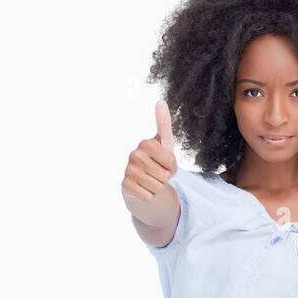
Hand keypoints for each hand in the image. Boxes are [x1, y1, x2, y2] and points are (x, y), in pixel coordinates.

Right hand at [121, 100, 177, 217]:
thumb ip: (164, 124)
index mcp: (146, 144)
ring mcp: (128, 170)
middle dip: (165, 178)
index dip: (172, 166)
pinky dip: (150, 196)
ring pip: (156, 187)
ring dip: (158, 187)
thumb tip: (160, 101)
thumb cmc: (157, 161)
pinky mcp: (125, 186)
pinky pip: (147, 196)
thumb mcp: (165, 144)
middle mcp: (134, 155)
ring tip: (152, 181)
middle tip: (158, 174)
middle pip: (164, 175)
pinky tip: (144, 189)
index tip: (165, 163)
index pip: (170, 161)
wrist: (143, 182)